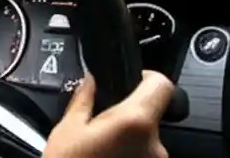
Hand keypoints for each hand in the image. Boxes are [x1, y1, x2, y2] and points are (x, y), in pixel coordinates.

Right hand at [44, 71, 175, 157]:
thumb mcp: (67, 130)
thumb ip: (85, 98)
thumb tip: (92, 80)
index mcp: (135, 123)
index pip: (162, 85)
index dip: (147, 79)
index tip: (133, 83)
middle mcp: (155, 146)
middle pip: (151, 117)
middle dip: (129, 119)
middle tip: (102, 130)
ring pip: (147, 143)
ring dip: (130, 145)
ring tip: (102, 154)